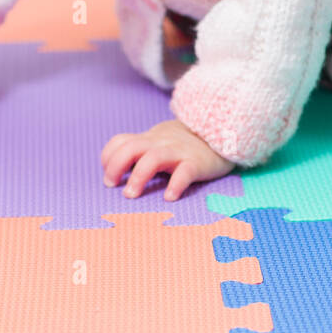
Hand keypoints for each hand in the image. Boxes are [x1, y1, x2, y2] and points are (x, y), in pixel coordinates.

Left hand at [100, 119, 234, 200]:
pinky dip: (175, 185)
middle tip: (112, 186)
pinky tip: (169, 198)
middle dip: (116, 166)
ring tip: (131, 195)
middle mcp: (160, 143)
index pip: (121, 141)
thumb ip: (141, 153)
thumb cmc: (184, 146)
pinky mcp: (196, 163)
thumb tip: (116, 175)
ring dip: (138, 176)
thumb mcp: (159, 143)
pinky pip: (184, 172)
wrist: (222, 134)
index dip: (109, 158)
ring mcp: (178, 152)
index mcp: (149, 139)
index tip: (109, 177)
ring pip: (154, 158)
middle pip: (131, 148)